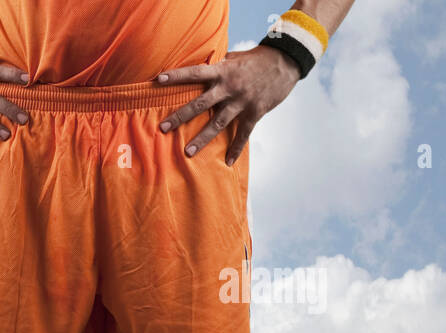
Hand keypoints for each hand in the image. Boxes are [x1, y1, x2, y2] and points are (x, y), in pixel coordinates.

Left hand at [155, 45, 300, 165]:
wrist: (287, 61)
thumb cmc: (257, 58)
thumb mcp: (235, 58)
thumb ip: (217, 65)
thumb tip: (200, 67)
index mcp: (223, 71)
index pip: (195, 72)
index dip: (177, 76)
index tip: (158, 79)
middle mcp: (230, 87)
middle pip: (200, 104)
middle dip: (181, 116)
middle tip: (163, 128)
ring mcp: (242, 101)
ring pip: (218, 123)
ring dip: (202, 139)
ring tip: (187, 152)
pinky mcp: (256, 112)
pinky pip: (243, 134)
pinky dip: (236, 149)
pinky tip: (228, 162)